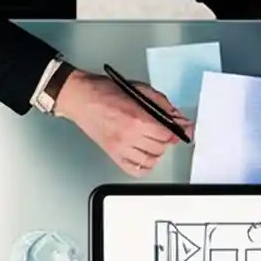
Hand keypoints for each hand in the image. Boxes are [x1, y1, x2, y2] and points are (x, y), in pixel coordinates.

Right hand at [55, 69, 192, 177]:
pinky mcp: (113, 155)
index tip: (179, 128)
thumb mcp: (140, 90)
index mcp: (138, 119)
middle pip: (161, 147)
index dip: (176, 131)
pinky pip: (136, 170)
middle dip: (165, 139)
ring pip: (151, 160)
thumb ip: (163, 105)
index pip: (168, 134)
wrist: (81, 98)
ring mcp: (121, 148)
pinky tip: (144, 154)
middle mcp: (130, 136)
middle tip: (162, 131)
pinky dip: (145, 165)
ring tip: (152, 140)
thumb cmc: (106, 91)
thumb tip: (179, 119)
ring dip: (156, 151)